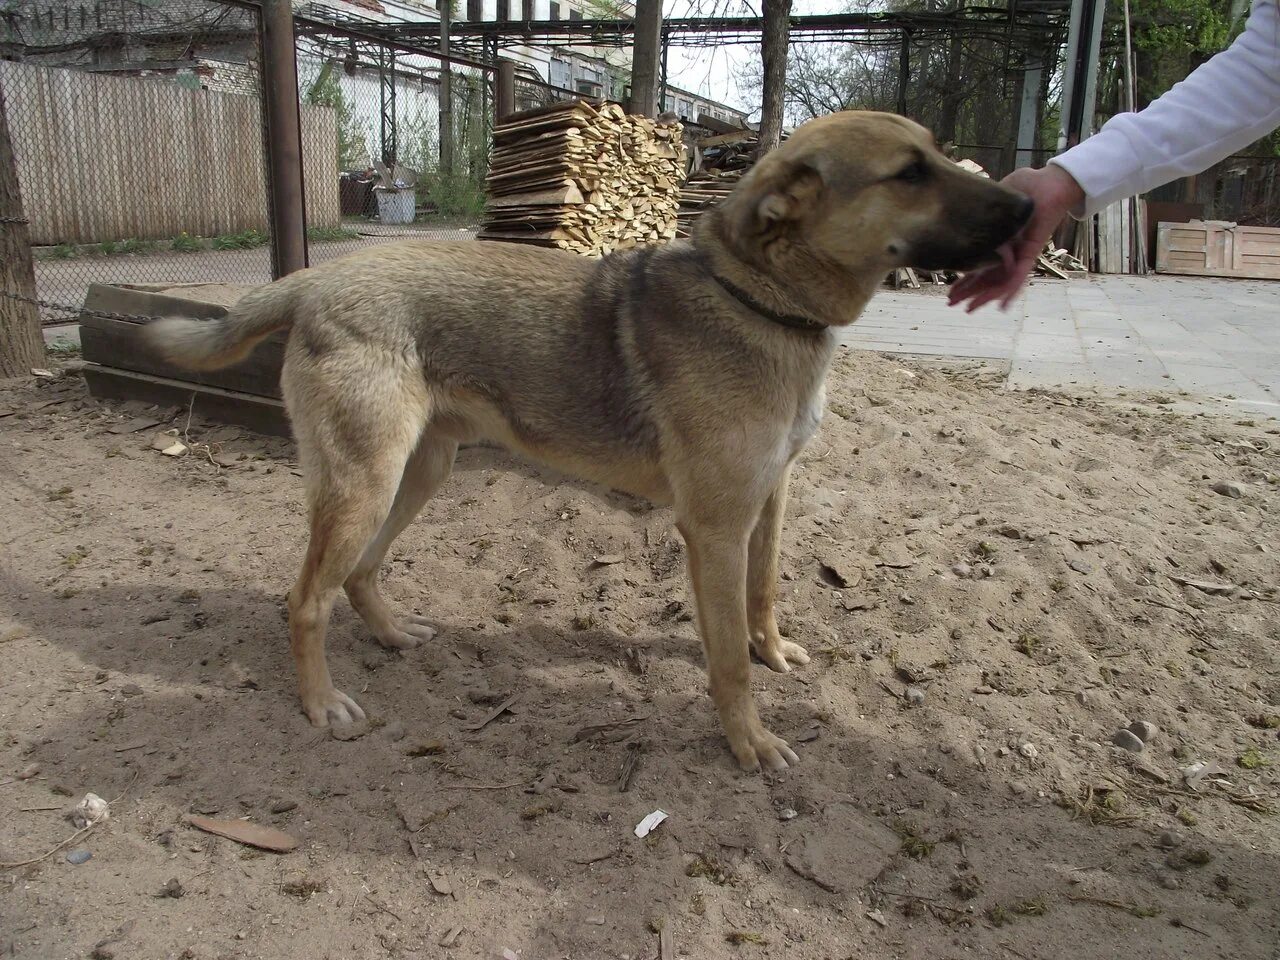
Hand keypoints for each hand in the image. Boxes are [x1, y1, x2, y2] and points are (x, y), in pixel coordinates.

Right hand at [948, 164, 1085, 312]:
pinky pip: (1020, 275)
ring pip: (1000, 281)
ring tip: (968, 309)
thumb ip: (983, 210)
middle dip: (967, 292)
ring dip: (984, 297)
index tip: (949, 288)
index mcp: (998, 240)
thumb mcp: (996, 198)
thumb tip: (960, 213)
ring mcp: (1019, 253)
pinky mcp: (1031, 252)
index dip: (963, 278)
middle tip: (950, 303)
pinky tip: (1002, 306)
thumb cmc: (1028, 186)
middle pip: (985, 277)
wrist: (1052, 182)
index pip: (977, 264)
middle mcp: (1008, 251)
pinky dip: (1011, 291)